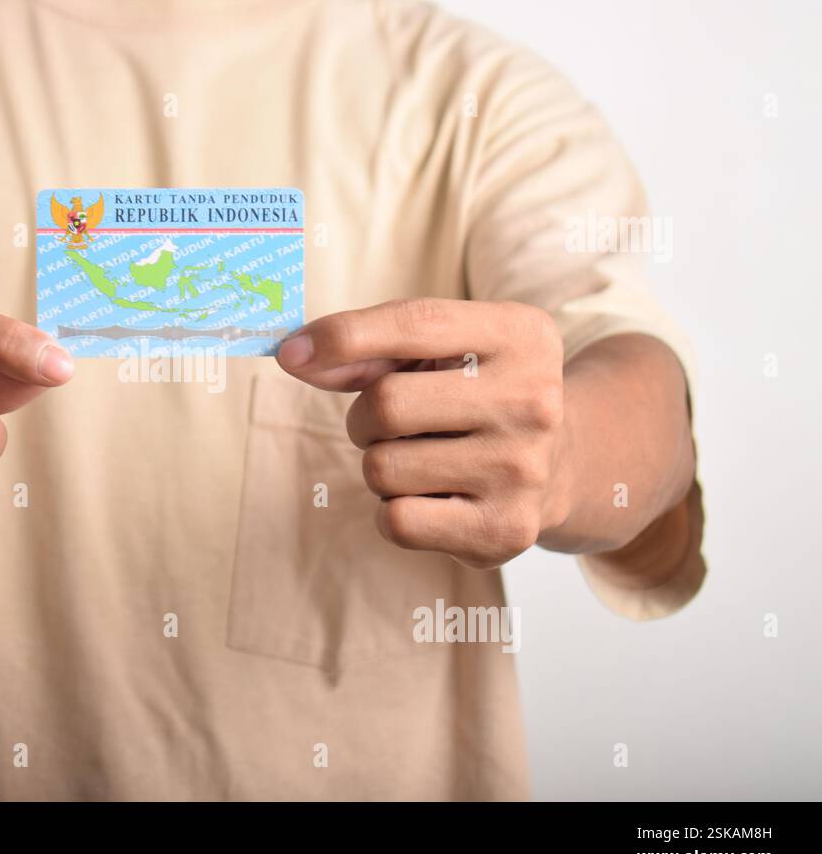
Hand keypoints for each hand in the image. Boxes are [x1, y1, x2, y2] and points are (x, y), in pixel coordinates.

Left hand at [276, 298, 570, 569]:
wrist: (562, 465)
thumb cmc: (474, 394)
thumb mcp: (440, 353)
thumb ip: (368, 350)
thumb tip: (295, 356)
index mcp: (519, 335)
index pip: (415, 324)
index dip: (342, 336)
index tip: (290, 352)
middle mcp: (532, 399)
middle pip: (386, 405)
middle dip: (364, 417)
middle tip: (391, 424)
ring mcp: (523, 468)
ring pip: (382, 468)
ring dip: (380, 465)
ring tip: (423, 459)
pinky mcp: (505, 529)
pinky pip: (396, 520)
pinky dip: (391, 512)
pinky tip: (431, 498)